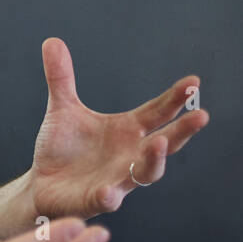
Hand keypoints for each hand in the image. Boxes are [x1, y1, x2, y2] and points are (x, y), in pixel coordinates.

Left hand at [30, 37, 208, 218]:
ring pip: (146, 173)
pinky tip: (108, 191)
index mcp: (128, 130)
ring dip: (155, 160)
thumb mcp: (62, 110)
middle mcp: (130, 154)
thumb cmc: (62, 148)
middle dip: (183, 130)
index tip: (193, 82)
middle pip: (165, 143)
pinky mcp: (96, 199)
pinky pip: (108, 200)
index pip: (158, 111)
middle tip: (201, 115)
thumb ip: (61, 79)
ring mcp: (117, 178)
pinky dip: (109, 195)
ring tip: (160, 143)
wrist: (41, 183)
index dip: (176, 98)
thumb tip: (52, 41)